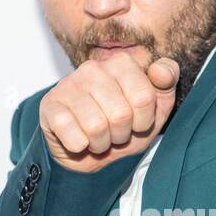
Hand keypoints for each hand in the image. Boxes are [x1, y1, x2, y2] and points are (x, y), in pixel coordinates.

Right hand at [39, 53, 179, 172]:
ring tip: (98, 137)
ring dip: (101, 143)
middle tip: (114, 132)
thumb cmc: (123, 127)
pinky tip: (79, 139)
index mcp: (121, 63)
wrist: (88, 151)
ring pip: (96, 127)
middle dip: (121, 134)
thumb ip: (166, 84)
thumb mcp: (154, 109)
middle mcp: (93, 68)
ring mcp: (68, 85)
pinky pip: (75, 137)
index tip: (136, 122)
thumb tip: (161, 70)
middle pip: (121, 114)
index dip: (144, 121)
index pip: (144, 98)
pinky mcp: (50, 105)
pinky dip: (81, 147)